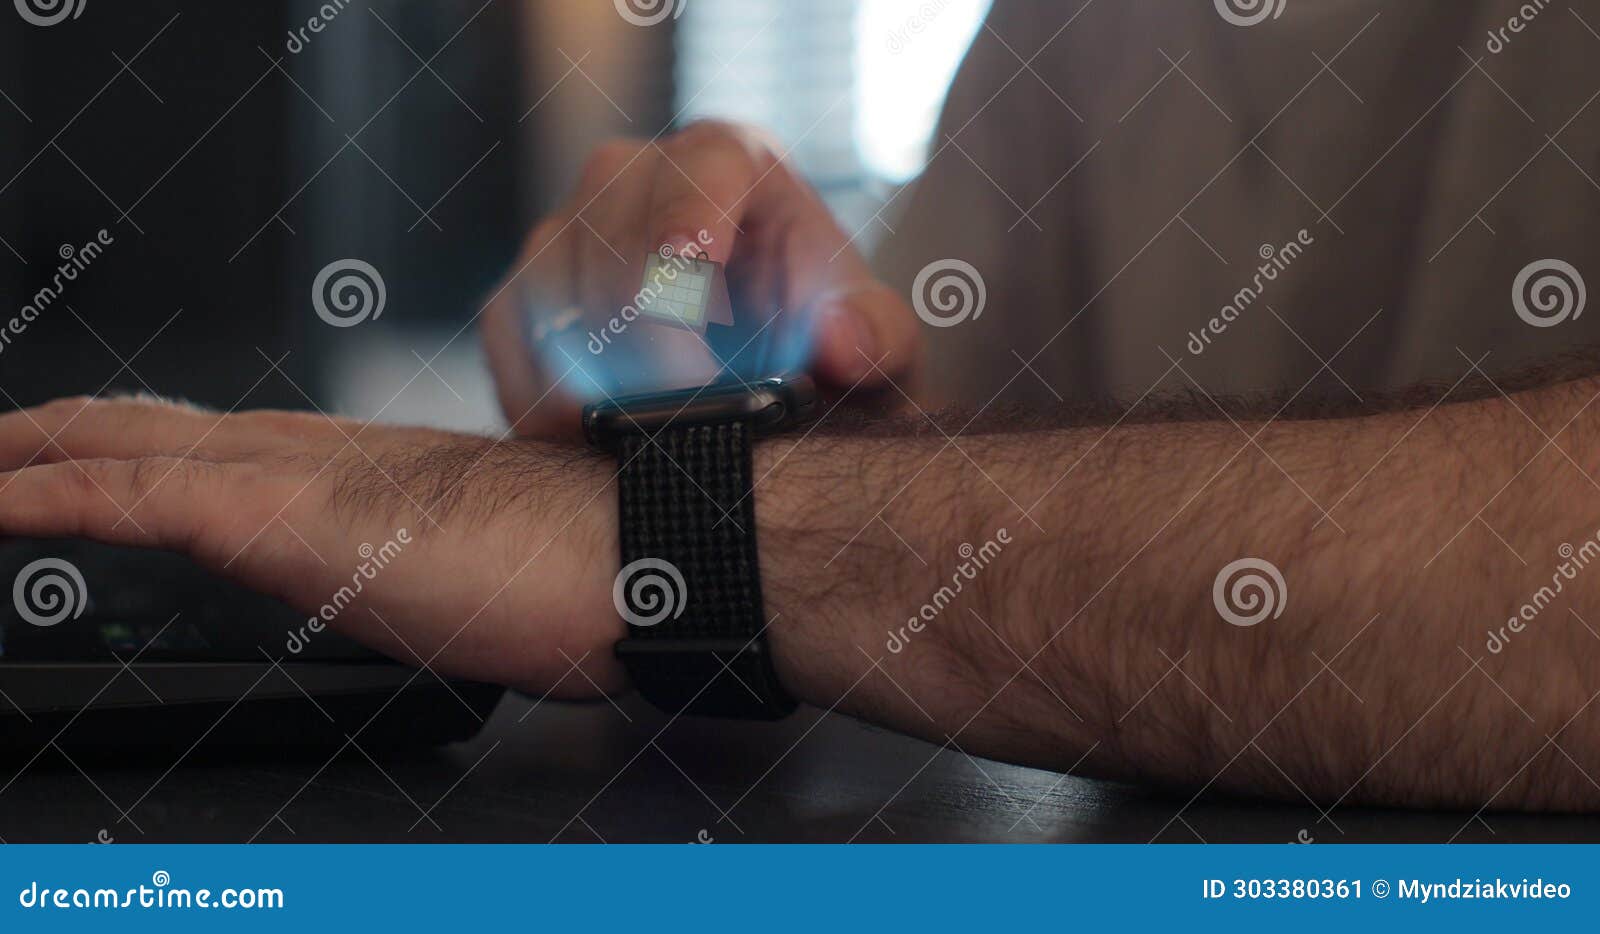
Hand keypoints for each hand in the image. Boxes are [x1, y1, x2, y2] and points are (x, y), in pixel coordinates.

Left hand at [0, 396, 623, 694]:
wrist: (632, 547)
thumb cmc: (587, 570)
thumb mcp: (489, 575)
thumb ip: (436, 567)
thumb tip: (443, 594)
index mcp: (361, 469)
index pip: (215, 445)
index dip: (136, 446)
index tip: (85, 467)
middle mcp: (314, 452)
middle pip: (147, 425)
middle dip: (56, 435)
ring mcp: (291, 474)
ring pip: (115, 444)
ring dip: (26, 457)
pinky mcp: (273, 513)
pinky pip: (120, 494)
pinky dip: (37, 495)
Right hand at [481, 120, 922, 437]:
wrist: (768, 386)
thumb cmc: (825, 349)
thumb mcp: (876, 348)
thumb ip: (875, 340)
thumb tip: (841, 340)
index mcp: (727, 159)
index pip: (700, 167)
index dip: (690, 216)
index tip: (695, 270)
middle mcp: (632, 176)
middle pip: (613, 237)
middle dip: (650, 337)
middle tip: (691, 414)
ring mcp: (563, 233)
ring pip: (552, 292)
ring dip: (596, 376)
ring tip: (653, 440)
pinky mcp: (520, 302)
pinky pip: (510, 344)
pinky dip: (545, 400)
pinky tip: (595, 442)